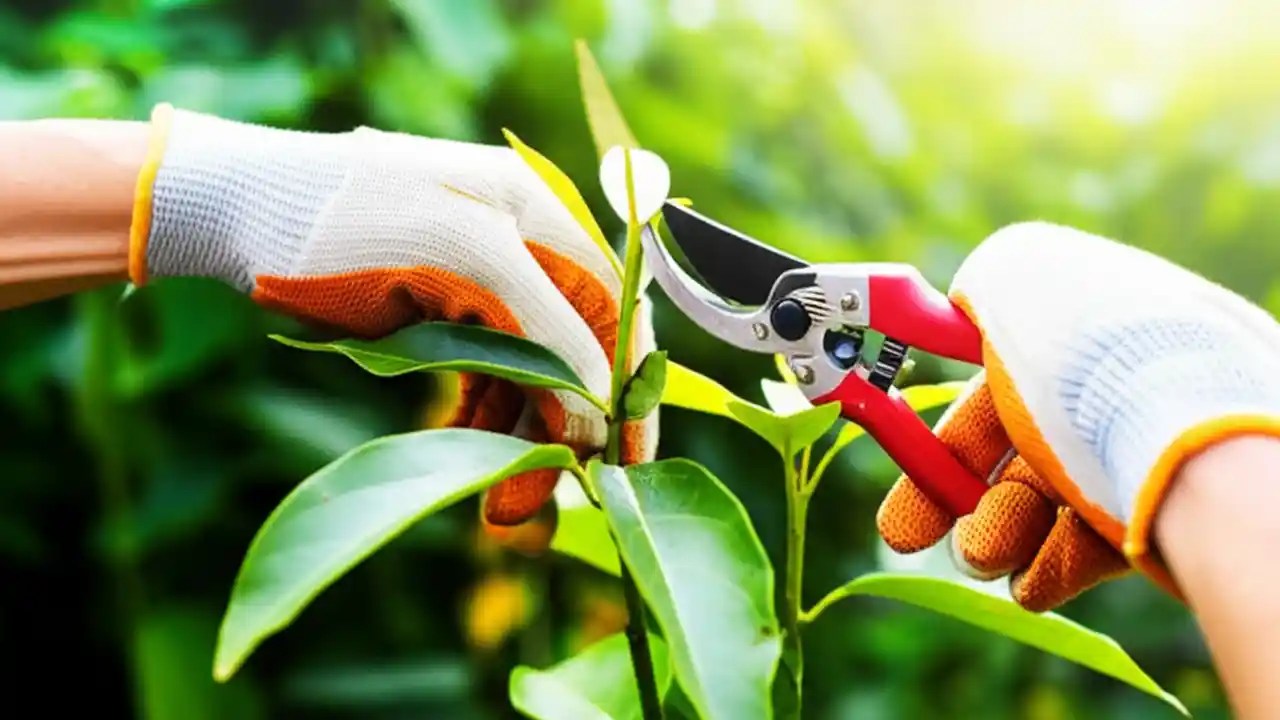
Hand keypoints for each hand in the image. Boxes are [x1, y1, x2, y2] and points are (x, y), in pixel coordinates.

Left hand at [128, 104, 656, 525]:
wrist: (234, 212)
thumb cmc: (346, 220)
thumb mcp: (464, 258)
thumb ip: (548, 325)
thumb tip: (604, 409)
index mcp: (539, 213)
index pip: (616, 310)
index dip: (629, 389)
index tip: (630, 465)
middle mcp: (522, 246)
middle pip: (575, 351)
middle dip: (567, 431)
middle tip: (541, 504)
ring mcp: (481, 281)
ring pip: (529, 374)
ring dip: (521, 438)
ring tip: (500, 507)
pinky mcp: (442, 312)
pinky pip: (486, 376)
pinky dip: (483, 420)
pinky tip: (468, 452)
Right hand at [876, 221, 1279, 610]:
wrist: (1192, 445)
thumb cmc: (1095, 356)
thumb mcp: (1017, 277)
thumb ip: (979, 288)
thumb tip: (961, 308)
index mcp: (1074, 332)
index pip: (988, 389)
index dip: (932, 438)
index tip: (897, 474)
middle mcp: (1102, 393)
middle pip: (1006, 456)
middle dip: (951, 497)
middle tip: (913, 534)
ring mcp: (1128, 461)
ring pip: (1039, 507)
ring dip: (993, 535)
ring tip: (980, 555)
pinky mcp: (1157, 523)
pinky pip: (1087, 551)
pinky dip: (1049, 568)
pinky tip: (1028, 582)